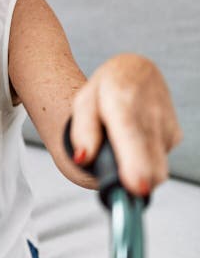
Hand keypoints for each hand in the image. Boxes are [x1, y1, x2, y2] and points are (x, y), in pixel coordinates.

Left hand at [70, 54, 181, 195]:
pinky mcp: (176, 135)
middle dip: (136, 181)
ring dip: (137, 167)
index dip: (137, 166)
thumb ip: (82, 132)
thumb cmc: (105, 89)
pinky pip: (159, 159)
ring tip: (120, 143)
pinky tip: (134, 140)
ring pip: (155, 167)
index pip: (133, 137)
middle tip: (118, 185)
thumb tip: (83, 160)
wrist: (136, 70)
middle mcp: (151, 115)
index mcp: (123, 103)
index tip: (137, 188)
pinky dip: (144, 158)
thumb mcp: (83, 103)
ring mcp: (167, 126)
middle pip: (152, 164)